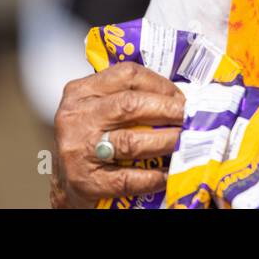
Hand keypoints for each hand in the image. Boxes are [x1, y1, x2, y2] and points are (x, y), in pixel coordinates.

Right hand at [51, 63, 185, 208]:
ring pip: (131, 141)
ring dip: (166, 141)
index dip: (162, 84)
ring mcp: (78, 150)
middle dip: (169, 111)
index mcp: (81, 92)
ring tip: (186, 142)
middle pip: (131, 105)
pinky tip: (167, 174)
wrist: (66, 182)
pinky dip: (153, 177)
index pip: (128, 75)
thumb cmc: (92, 139)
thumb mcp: (100, 108)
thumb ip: (130, 97)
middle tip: (192, 118)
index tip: (182, 97)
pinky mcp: (85, 181)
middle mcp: (76, 117)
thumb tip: (182, 97)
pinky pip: (127, 178)